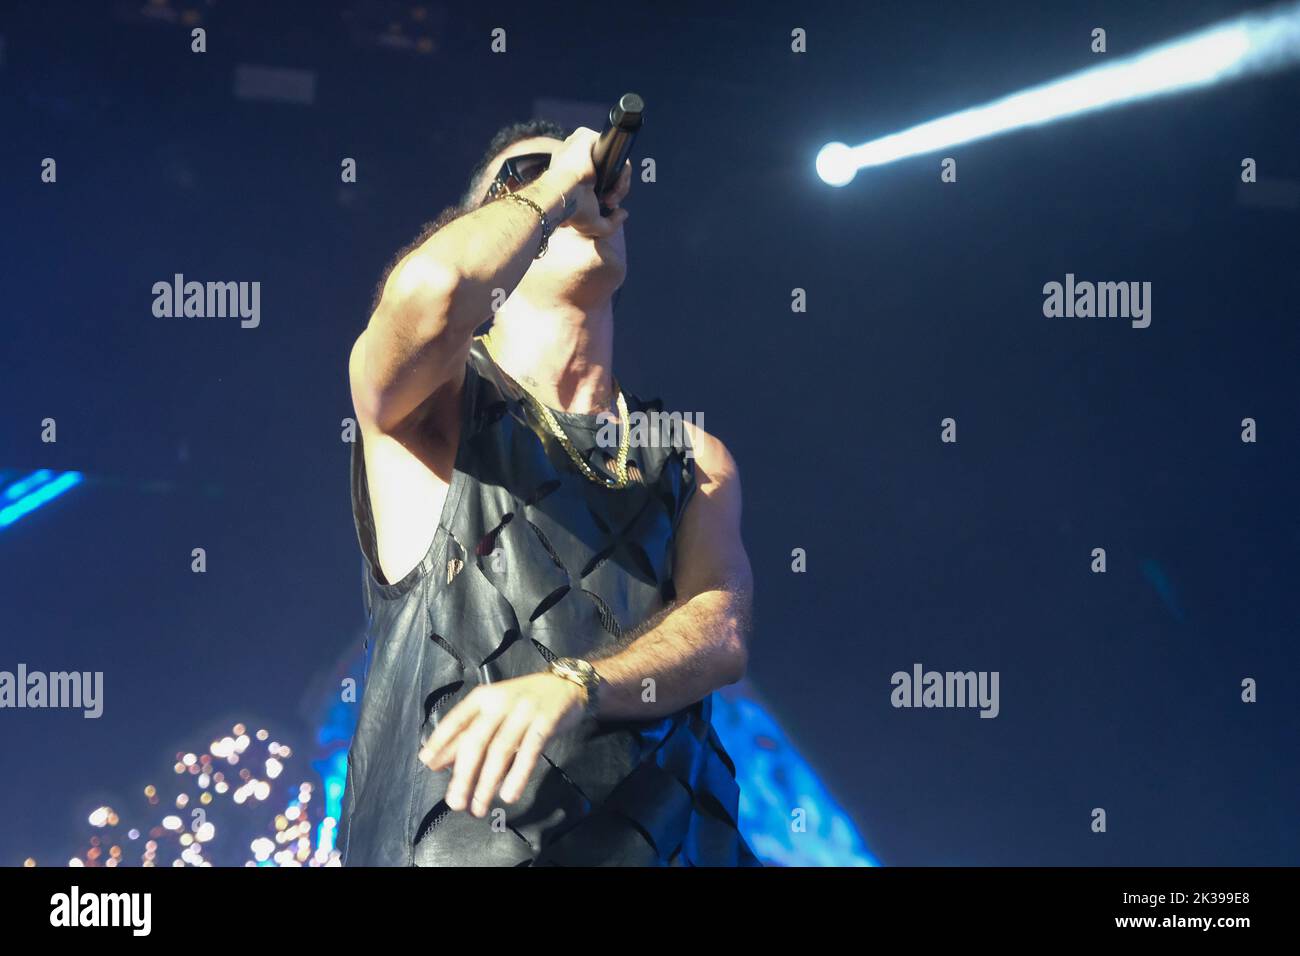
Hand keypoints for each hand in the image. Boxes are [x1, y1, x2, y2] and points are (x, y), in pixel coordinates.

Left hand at [416, 672, 588, 816]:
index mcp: (483, 697)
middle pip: (476, 741)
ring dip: (487, 782)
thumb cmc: (523, 702)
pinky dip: (518, 774)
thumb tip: (436, 761)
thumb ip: (467, 734)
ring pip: (500, 750)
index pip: (457, 719)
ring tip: (478, 807)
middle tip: (455, 803)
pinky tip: (509, 794)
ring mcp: (524, 711)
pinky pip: (529, 751)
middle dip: (463, 774)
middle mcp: (500, 702)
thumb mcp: (493, 711)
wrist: (566, 685)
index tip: (427, 763)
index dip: (441, 741)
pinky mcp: (546, 721)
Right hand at [535, 126, 629, 238]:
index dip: (610, 192)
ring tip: (610, 198)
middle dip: (616, 190)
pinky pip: (616, 153)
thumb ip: (610, 223)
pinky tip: (615, 185)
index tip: (607, 204)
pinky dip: (621, 171)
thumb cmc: (572, 210)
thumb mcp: (592, 224)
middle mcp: (579, 160)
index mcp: (576, 176)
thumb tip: (623, 213)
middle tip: (609, 203)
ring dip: (619, 184)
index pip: (602, 179)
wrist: (562, 195)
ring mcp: (583, 148)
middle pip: (611, 172)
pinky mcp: (588, 138)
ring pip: (615, 163)